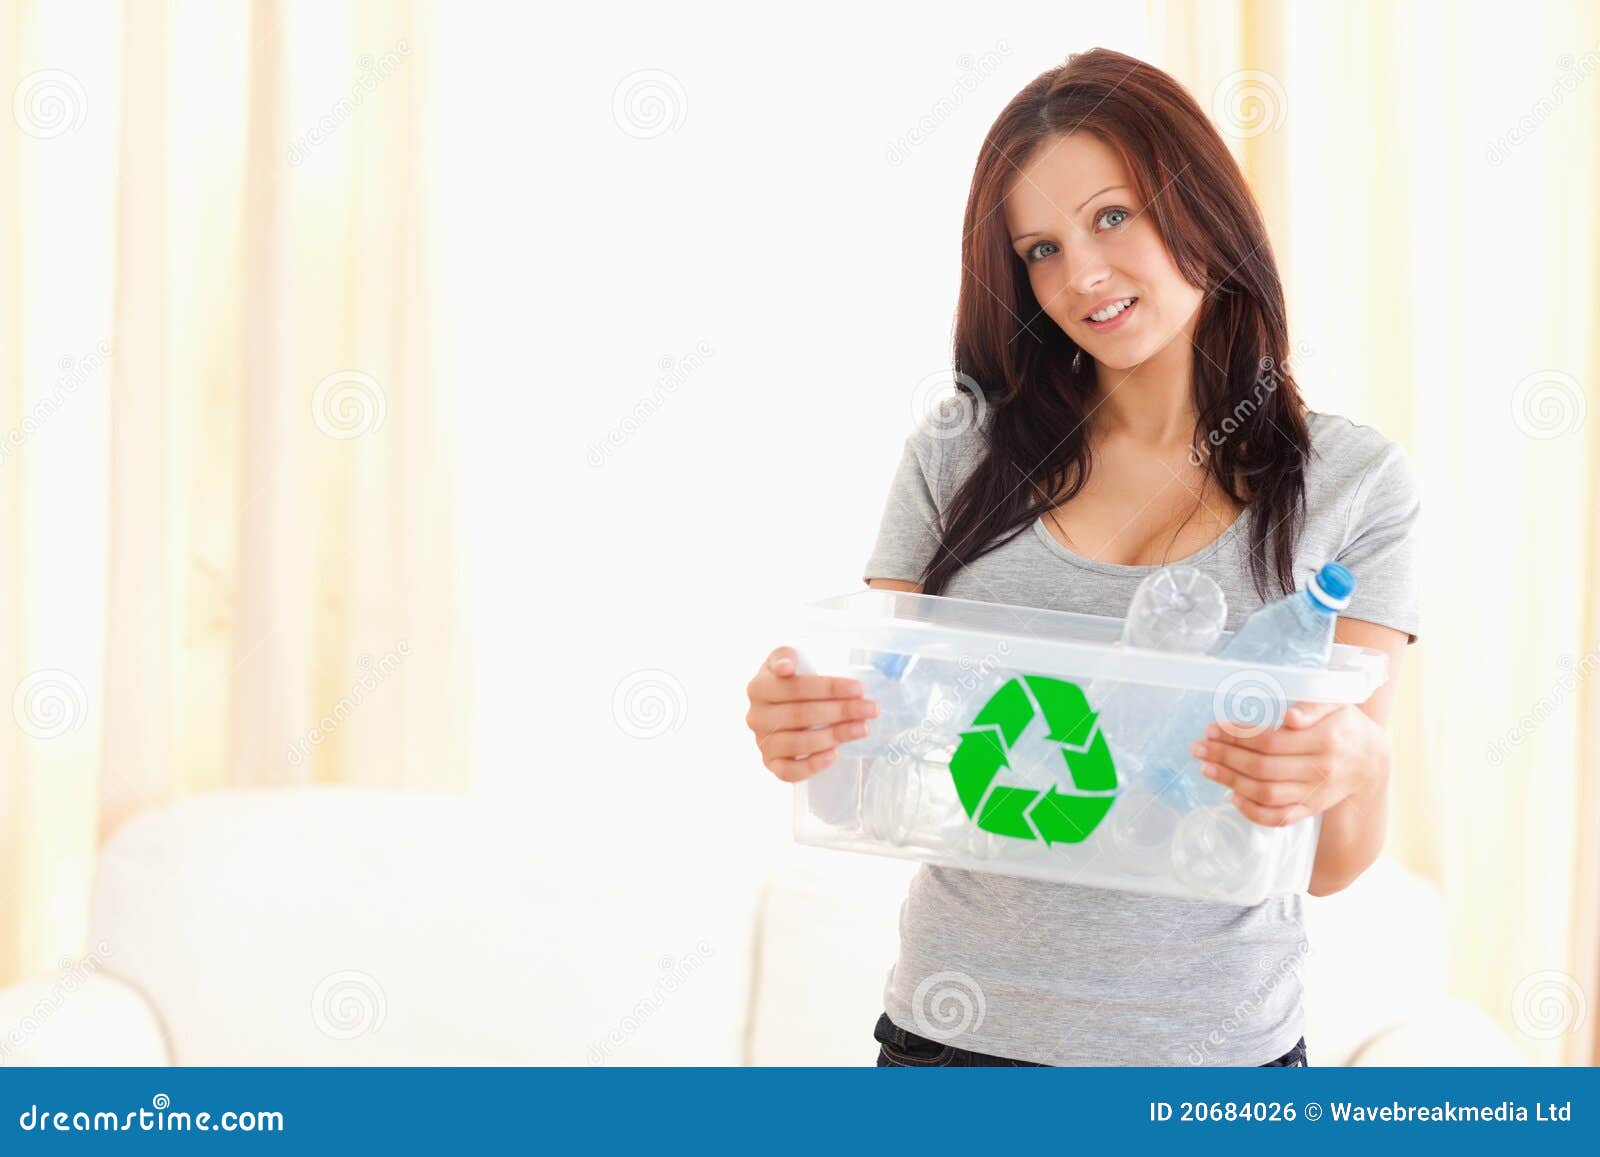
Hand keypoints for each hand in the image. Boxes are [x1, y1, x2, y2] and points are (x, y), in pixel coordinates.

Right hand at [745, 646, 879, 781]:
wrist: (783, 707)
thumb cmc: (792, 681)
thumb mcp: (788, 659)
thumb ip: (786, 655)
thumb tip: (785, 667)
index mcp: (758, 687)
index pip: (796, 687)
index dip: (829, 688)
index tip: (859, 688)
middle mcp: (756, 716)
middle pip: (801, 715)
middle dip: (841, 711)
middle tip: (870, 709)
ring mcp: (762, 742)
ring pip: (798, 743)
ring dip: (834, 736)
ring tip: (862, 729)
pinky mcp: (771, 764)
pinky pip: (789, 772)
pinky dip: (813, 765)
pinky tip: (834, 755)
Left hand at [1186, 700, 1389, 826]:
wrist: (1370, 761)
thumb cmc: (1343, 725)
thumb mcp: (1335, 705)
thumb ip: (1313, 706)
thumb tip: (1289, 716)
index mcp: (1325, 740)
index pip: (1271, 741)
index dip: (1238, 736)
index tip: (1213, 728)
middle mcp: (1320, 770)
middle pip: (1263, 768)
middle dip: (1225, 757)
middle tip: (1198, 747)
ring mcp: (1315, 793)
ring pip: (1267, 794)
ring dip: (1231, 782)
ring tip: (1207, 768)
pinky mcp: (1311, 809)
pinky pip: (1279, 818)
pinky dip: (1253, 812)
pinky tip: (1232, 798)